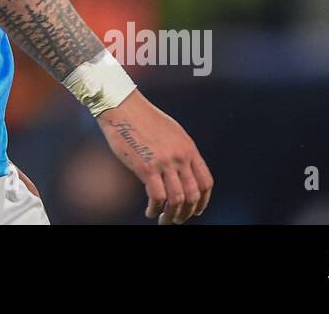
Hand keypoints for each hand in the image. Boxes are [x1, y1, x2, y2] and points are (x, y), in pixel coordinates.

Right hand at [96, 90, 212, 224]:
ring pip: (177, 200)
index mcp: (188, 148)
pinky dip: (155, 209)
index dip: (203, 201)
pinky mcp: (146, 167)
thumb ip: (180, 151)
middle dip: (187, 213)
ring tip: (163, 220)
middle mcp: (180, 157)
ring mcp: (164, 163)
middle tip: (178, 219)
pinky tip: (150, 211)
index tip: (197, 210)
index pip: (206, 182)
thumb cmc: (142, 118)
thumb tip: (182, 171)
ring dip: (171, 215)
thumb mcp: (171, 132)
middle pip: (193, 195)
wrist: (122, 107)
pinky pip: (157, 197)